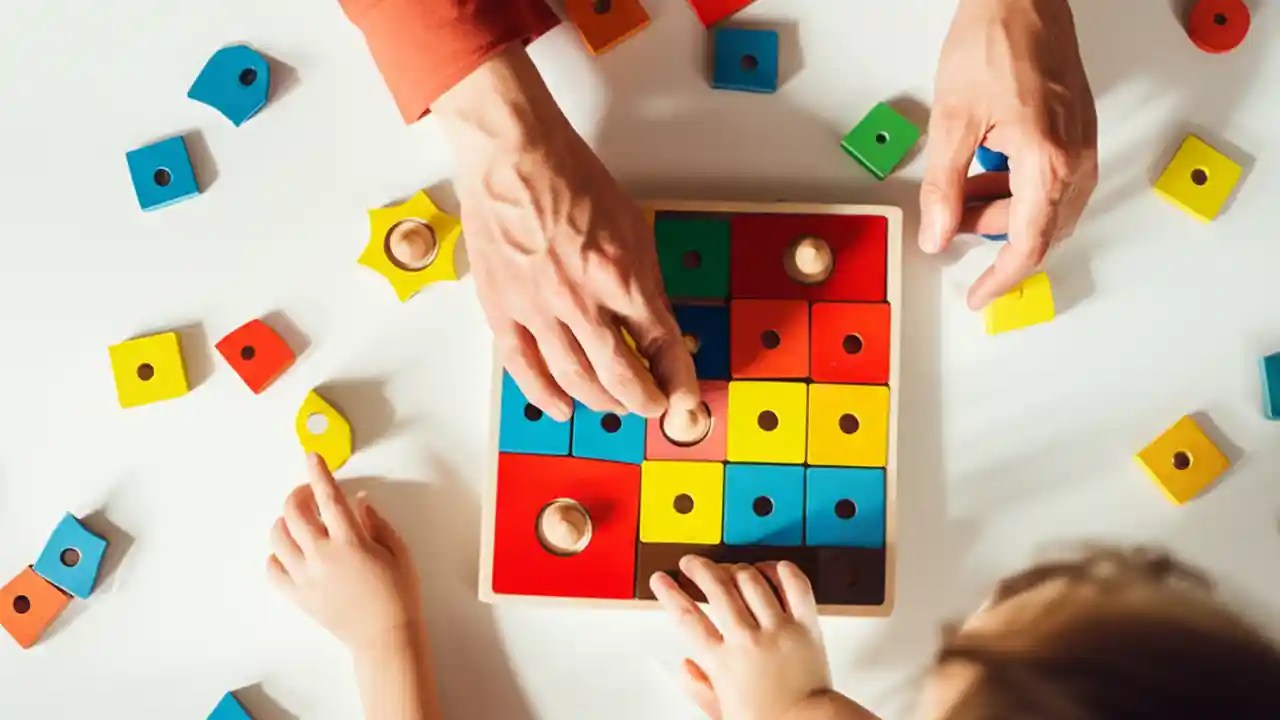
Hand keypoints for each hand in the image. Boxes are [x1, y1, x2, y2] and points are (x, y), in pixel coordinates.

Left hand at [267, 454, 421, 652]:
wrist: (384, 637)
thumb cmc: (398, 594)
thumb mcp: (399, 552)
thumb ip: (377, 523)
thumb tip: (358, 502)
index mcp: (351, 542)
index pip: (329, 498)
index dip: (319, 473)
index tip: (312, 457)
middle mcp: (323, 556)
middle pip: (294, 512)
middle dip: (298, 493)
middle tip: (310, 493)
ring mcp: (305, 577)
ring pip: (277, 537)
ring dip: (286, 522)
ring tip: (302, 523)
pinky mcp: (297, 596)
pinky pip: (272, 569)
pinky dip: (278, 555)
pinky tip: (293, 553)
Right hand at [434, 46, 698, 421]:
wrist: (512, 155)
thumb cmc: (569, 178)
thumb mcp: (631, 225)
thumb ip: (643, 279)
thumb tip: (653, 323)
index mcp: (621, 276)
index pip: (661, 344)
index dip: (676, 377)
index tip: (682, 393)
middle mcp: (581, 301)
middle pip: (621, 375)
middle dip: (643, 400)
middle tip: (651, 406)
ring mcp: (538, 310)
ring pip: (576, 380)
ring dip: (601, 402)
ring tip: (614, 407)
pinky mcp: (503, 310)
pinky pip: (525, 368)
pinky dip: (546, 395)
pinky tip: (562, 408)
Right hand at [650, 557, 832, 719]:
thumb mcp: (722, 711)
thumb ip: (699, 687)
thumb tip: (684, 666)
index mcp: (722, 662)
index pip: (687, 617)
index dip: (670, 594)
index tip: (661, 580)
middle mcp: (747, 640)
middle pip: (716, 589)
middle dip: (698, 569)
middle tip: (691, 563)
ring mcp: (778, 629)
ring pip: (750, 581)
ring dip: (733, 566)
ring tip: (727, 566)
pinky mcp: (806, 625)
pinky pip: (795, 585)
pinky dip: (781, 570)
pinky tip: (771, 567)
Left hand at [921, 0, 1098, 308]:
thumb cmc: (994, 43)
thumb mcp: (951, 122)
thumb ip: (942, 188)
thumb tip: (935, 236)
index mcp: (1048, 162)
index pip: (1026, 245)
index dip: (999, 279)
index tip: (977, 296)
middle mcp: (1075, 158)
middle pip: (1038, 229)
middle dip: (992, 238)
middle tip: (948, 227)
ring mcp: (1081, 144)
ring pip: (1046, 206)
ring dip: (1003, 212)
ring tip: (957, 195)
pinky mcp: (1076, 131)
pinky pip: (1052, 180)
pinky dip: (1017, 189)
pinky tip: (984, 171)